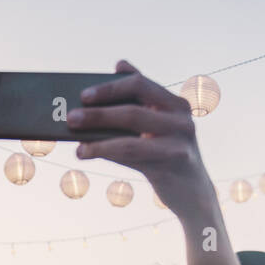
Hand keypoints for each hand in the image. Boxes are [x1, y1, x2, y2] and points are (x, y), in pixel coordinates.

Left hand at [68, 59, 214, 219]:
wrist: (192, 192)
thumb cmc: (166, 156)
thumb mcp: (156, 127)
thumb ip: (138, 103)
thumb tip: (114, 72)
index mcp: (174, 103)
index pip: (140, 84)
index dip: (110, 87)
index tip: (84, 94)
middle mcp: (181, 118)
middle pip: (133, 109)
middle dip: (98, 113)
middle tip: (72, 117)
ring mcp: (179, 140)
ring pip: (131, 135)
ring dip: (98, 135)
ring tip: (76, 139)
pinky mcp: (173, 161)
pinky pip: (132, 154)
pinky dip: (106, 152)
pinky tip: (86, 153)